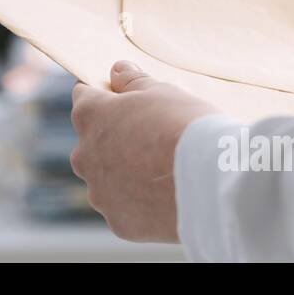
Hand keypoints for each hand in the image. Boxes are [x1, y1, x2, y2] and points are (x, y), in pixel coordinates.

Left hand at [70, 61, 218, 242]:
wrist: (209, 184)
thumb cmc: (184, 128)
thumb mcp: (162, 92)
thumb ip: (133, 81)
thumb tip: (117, 71)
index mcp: (90, 116)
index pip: (84, 96)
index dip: (105, 95)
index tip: (122, 98)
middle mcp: (84, 155)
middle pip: (93, 142)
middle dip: (114, 138)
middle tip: (152, 137)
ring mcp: (99, 193)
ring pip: (106, 178)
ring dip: (124, 173)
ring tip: (162, 171)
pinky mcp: (118, 223)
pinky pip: (124, 208)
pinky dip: (139, 203)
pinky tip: (166, 197)